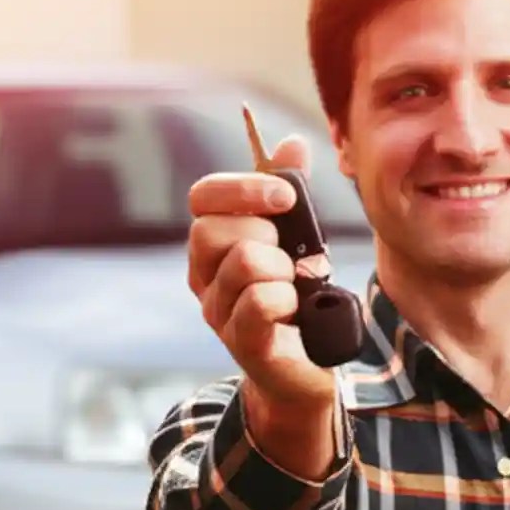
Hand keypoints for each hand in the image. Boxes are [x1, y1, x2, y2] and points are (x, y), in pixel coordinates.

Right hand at [187, 135, 336, 410]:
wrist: (307, 366)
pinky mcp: (242, 341)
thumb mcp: (296, 238)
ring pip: (244, 263)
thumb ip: (289, 192)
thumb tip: (291, 143)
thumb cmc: (297, 297)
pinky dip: (289, 300)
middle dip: (265, 234)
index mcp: (211, 245)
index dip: (242, 188)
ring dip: (284, 271)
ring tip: (294, 288)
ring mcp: (217, 312)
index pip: (202, 198)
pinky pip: (261, 302)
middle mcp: (203, 277)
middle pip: (212, 230)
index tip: (285, 197)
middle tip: (288, 258)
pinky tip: (295, 312)